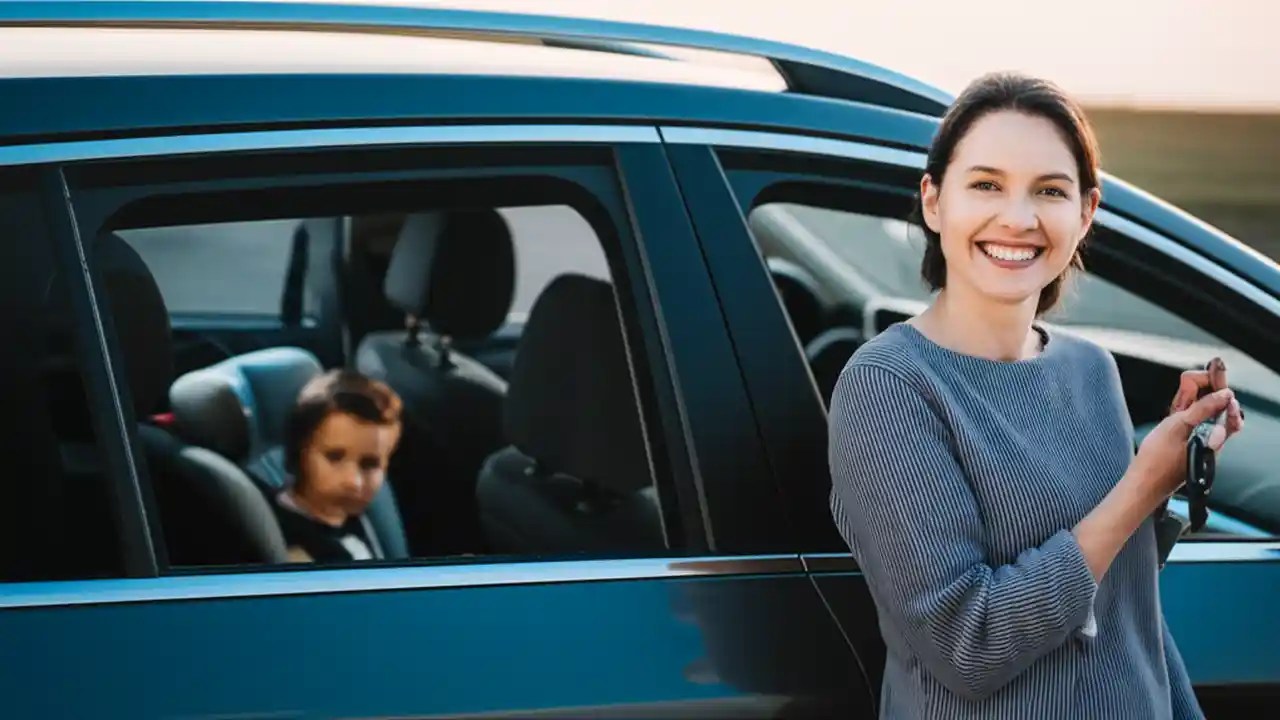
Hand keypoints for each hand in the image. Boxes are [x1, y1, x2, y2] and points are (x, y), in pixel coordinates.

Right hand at [1132, 359, 1243, 499]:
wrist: (1142, 486)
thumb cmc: (1156, 461)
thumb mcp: (1178, 426)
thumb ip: (1202, 408)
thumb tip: (1224, 394)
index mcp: (1214, 437)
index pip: (1227, 407)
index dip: (1222, 388)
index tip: (1215, 370)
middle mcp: (1211, 442)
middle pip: (1217, 410)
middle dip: (1207, 391)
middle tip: (1193, 378)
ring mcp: (1199, 446)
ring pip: (1205, 416)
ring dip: (1196, 401)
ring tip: (1185, 389)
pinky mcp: (1187, 448)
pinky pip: (1194, 425)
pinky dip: (1188, 412)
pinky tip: (1178, 408)